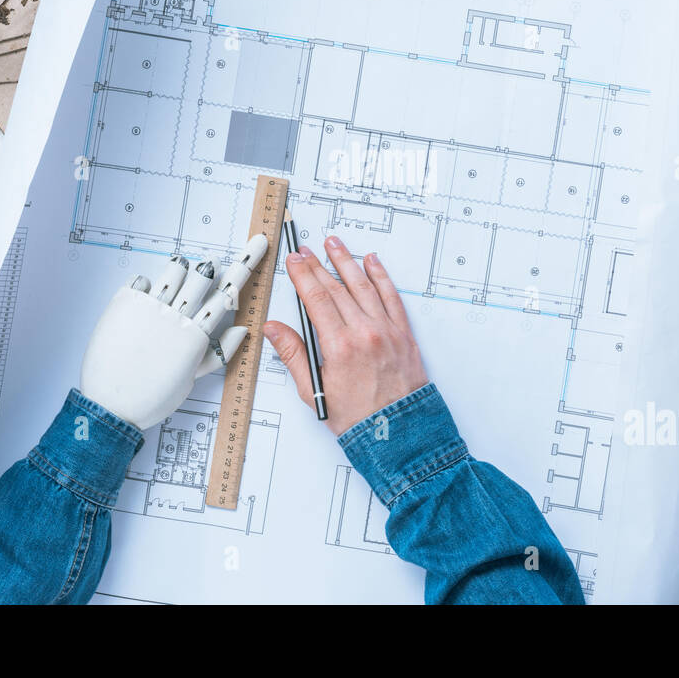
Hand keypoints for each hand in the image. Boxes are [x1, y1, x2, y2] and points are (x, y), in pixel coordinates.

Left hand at [80, 235, 267, 430]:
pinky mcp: (124, 303)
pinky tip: (145, 301)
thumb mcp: (192, 380)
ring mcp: (148, 308)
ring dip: (180, 272)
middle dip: (209, 268)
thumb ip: (219, 352)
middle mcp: (175, 318)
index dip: (245, 265)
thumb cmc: (151, 397)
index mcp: (195, 337)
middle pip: (203, 276)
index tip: (257, 244)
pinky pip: (142, 279)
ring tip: (173, 286)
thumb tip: (242, 329)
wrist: (108, 407)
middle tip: (209, 266)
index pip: (227, 294)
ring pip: (175, 271)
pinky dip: (147, 285)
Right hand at [263, 237, 427, 434]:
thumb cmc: (358, 418)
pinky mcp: (404, 334)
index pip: (316, 299)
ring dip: (347, 262)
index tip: (294, 261)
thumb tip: (274, 330)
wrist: (398, 433)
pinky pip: (391, 297)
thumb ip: (294, 355)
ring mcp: (387, 331)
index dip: (302, 275)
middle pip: (336, 289)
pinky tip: (372, 263)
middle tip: (306, 250)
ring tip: (335, 244)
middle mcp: (365, 333)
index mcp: (339, 346)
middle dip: (318, 265)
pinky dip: (381, 277)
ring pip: (364, 286)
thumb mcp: (315, 391)